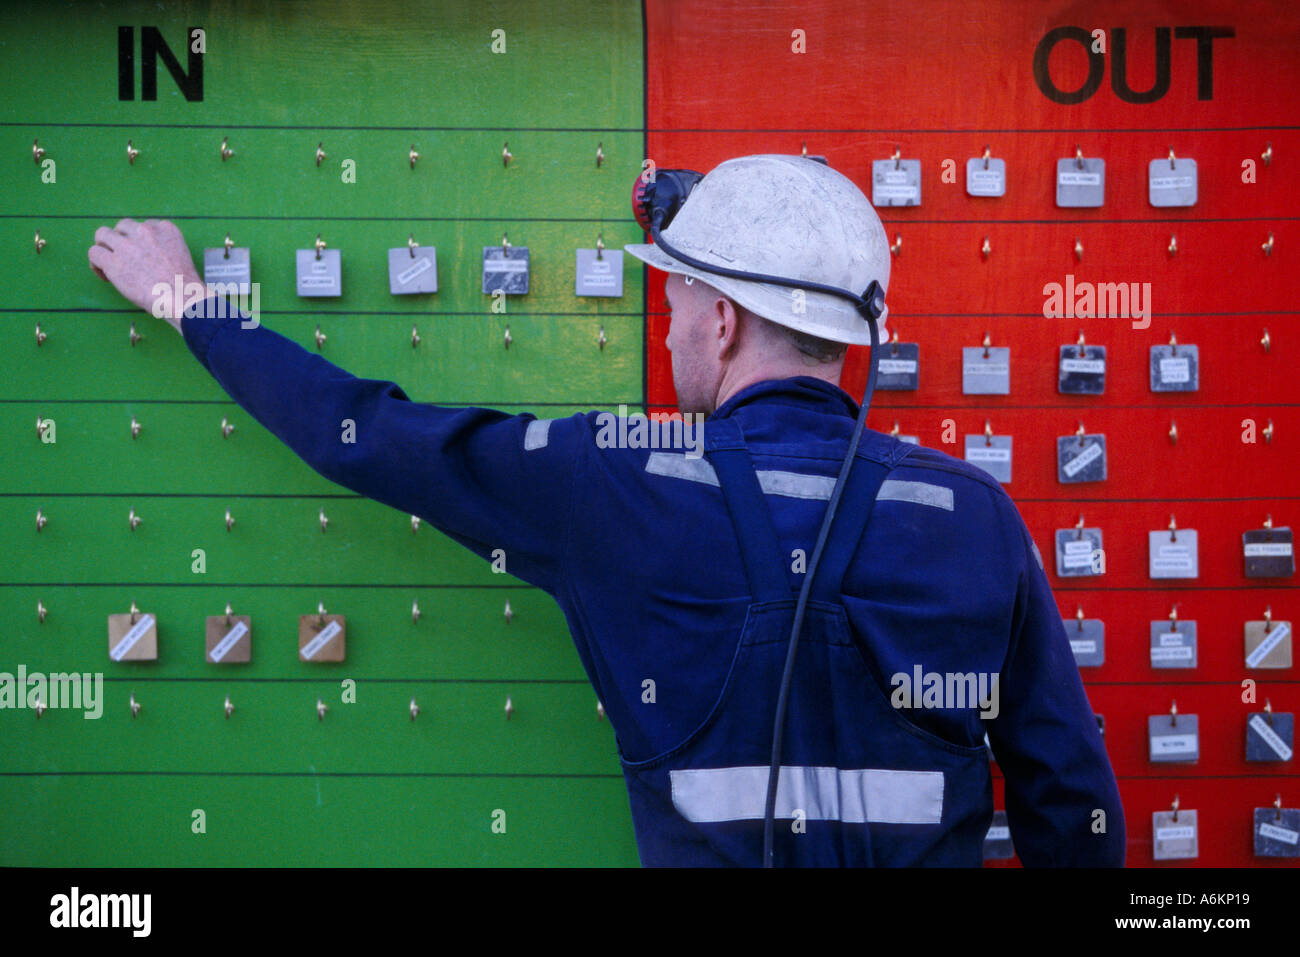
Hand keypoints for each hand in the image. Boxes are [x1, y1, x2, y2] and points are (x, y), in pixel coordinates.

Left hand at [88, 218, 210, 329]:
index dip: (138, 240)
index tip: (141, 255)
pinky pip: (94, 253)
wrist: (183, 298)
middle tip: (122, 257)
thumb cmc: (186, 286)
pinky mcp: (114, 262)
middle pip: (122, 226)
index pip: (144, 226)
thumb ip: (164, 249)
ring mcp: (128, 245)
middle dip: (120, 240)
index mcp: (166, 229)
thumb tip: (147, 259)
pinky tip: (105, 276)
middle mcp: (145, 232)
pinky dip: (96, 264)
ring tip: (108, 263)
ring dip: (105, 247)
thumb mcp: (180, 256)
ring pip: (103, 234)